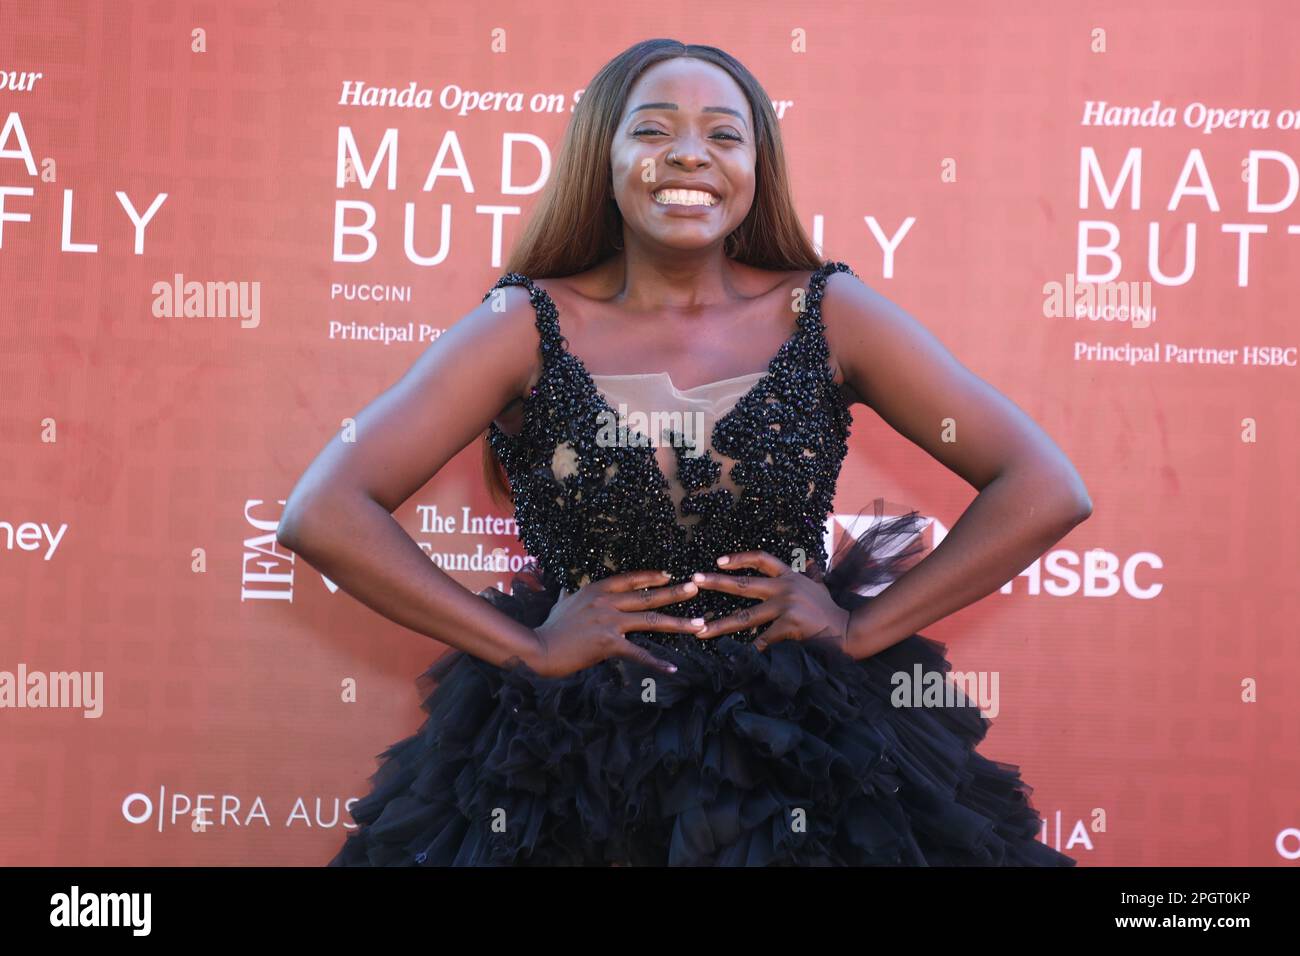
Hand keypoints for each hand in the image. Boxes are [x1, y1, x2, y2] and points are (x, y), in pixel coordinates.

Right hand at [527, 569, 702, 677]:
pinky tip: (673, 668)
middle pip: (648, 596)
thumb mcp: (561, 602)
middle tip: (696, 587)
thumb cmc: (549, 626)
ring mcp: (610, 622)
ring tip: (700, 623)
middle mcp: (607, 602)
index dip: (652, 577)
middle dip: (675, 592)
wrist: (540, 647)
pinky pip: (639, 653)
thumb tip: (564, 589)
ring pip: (651, 620)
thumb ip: (568, 594)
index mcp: (597, 589)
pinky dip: (657, 662)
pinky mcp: (609, 644)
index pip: (631, 579)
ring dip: (678, 622)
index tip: (669, 575)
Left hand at [690, 551, 851, 652]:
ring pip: (745, 617)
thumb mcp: (820, 586)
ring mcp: (786, 606)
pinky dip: (748, 650)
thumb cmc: (831, 611)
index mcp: (790, 576)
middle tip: (694, 580)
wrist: (849, 631)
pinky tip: (733, 657)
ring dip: (720, 625)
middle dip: (716, 582)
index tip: (718, 561)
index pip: (761, 560)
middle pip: (744, 584)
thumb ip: (811, 574)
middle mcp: (785, 588)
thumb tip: (811, 562)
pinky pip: (762, 640)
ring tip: (700, 630)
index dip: (739, 558)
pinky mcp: (789, 626)